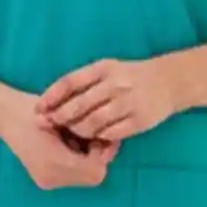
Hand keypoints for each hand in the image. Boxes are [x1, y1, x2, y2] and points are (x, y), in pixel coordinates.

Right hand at [0, 91, 118, 189]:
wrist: (5, 115)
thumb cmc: (34, 109)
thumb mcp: (64, 114)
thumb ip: (87, 130)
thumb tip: (107, 142)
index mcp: (54, 162)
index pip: (96, 170)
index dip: (101, 153)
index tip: (95, 136)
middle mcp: (51, 178)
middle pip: (92, 177)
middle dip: (97, 157)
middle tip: (92, 138)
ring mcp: (47, 182)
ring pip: (85, 178)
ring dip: (88, 160)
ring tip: (78, 140)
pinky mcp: (45, 181)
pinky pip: (73, 176)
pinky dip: (78, 163)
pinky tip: (70, 147)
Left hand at [35, 58, 186, 141]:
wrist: (168, 81)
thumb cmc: (130, 76)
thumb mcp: (107, 69)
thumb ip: (83, 82)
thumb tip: (52, 101)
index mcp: (104, 68)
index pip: (70, 82)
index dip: (51, 97)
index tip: (38, 108)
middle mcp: (115, 84)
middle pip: (78, 105)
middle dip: (60, 117)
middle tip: (49, 125)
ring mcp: (128, 103)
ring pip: (93, 122)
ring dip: (78, 130)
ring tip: (73, 132)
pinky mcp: (139, 121)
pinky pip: (111, 133)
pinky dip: (98, 137)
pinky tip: (94, 137)